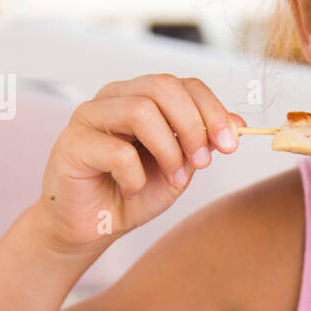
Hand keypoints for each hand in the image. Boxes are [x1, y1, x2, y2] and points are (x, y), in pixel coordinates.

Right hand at [38, 73, 245, 253]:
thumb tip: (238, 124)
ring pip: (141, 112)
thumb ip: (202, 143)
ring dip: (169, 151)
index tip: (231, 144)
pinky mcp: (72, 143)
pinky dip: (135, 178)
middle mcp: (114, 97)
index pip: (184, 84)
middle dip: (194, 126)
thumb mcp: (179, 167)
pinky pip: (118, 152)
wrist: (92, 226)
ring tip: (171, 178)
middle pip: (164, 87)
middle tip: (202, 163)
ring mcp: (89, 116)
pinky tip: (131, 191)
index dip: (213, 110)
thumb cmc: (133, 192)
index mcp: (141, 95)